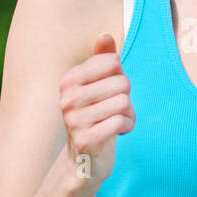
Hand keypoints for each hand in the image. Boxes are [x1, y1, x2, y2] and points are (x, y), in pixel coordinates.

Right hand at [59, 33, 134, 181]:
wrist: (85, 161)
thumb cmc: (97, 117)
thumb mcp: (99, 86)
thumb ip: (103, 59)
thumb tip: (104, 35)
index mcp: (69, 80)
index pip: (113, 62)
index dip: (121, 76)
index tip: (111, 91)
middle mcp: (67, 98)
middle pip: (122, 82)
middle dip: (127, 97)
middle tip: (115, 110)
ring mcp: (74, 120)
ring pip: (124, 102)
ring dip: (129, 114)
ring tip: (117, 121)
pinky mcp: (86, 139)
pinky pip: (122, 121)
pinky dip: (128, 126)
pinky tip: (119, 132)